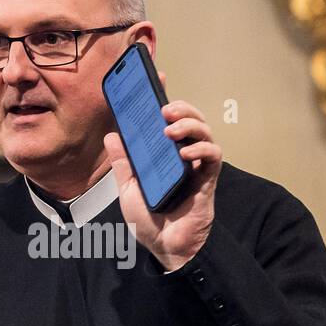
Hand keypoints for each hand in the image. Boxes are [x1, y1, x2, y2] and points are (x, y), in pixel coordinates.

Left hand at [103, 70, 221, 271]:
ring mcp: (197, 167)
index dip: (164, 95)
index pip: (167, 120)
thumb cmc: (151, 222)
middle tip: (165, 108)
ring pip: (204, 132)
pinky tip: (185, 153)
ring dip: (189, 124)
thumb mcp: (128, 190)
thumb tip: (112, 136)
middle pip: (190, 119)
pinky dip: (201, 149)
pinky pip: (213, 156)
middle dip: (180, 107)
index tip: (158, 75)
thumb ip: (123, 164)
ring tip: (171, 128)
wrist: (166, 249)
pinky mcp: (208, 181)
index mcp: (163, 154)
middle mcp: (182, 156)